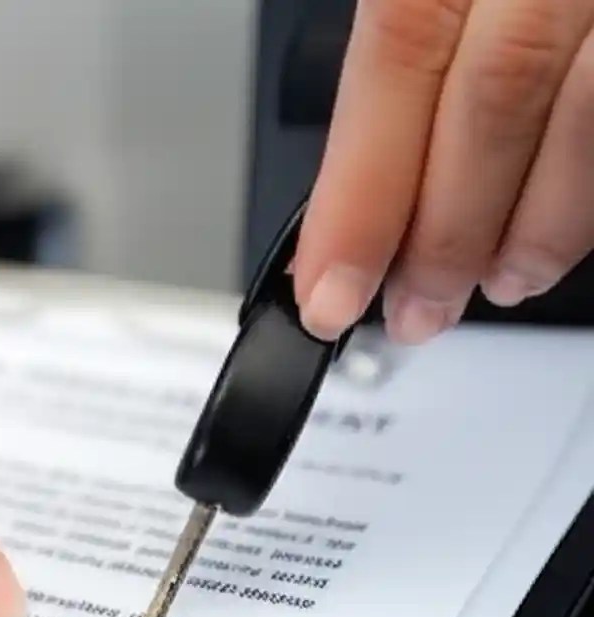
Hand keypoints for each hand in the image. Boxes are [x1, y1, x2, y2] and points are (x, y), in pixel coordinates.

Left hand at [294, 0, 593, 342]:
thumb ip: (410, 18)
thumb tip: (355, 153)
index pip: (398, 57)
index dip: (360, 189)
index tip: (327, 283)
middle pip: (493, 102)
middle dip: (440, 233)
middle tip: (409, 308)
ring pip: (588, 121)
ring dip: (534, 226)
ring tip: (491, 281)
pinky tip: (564, 226)